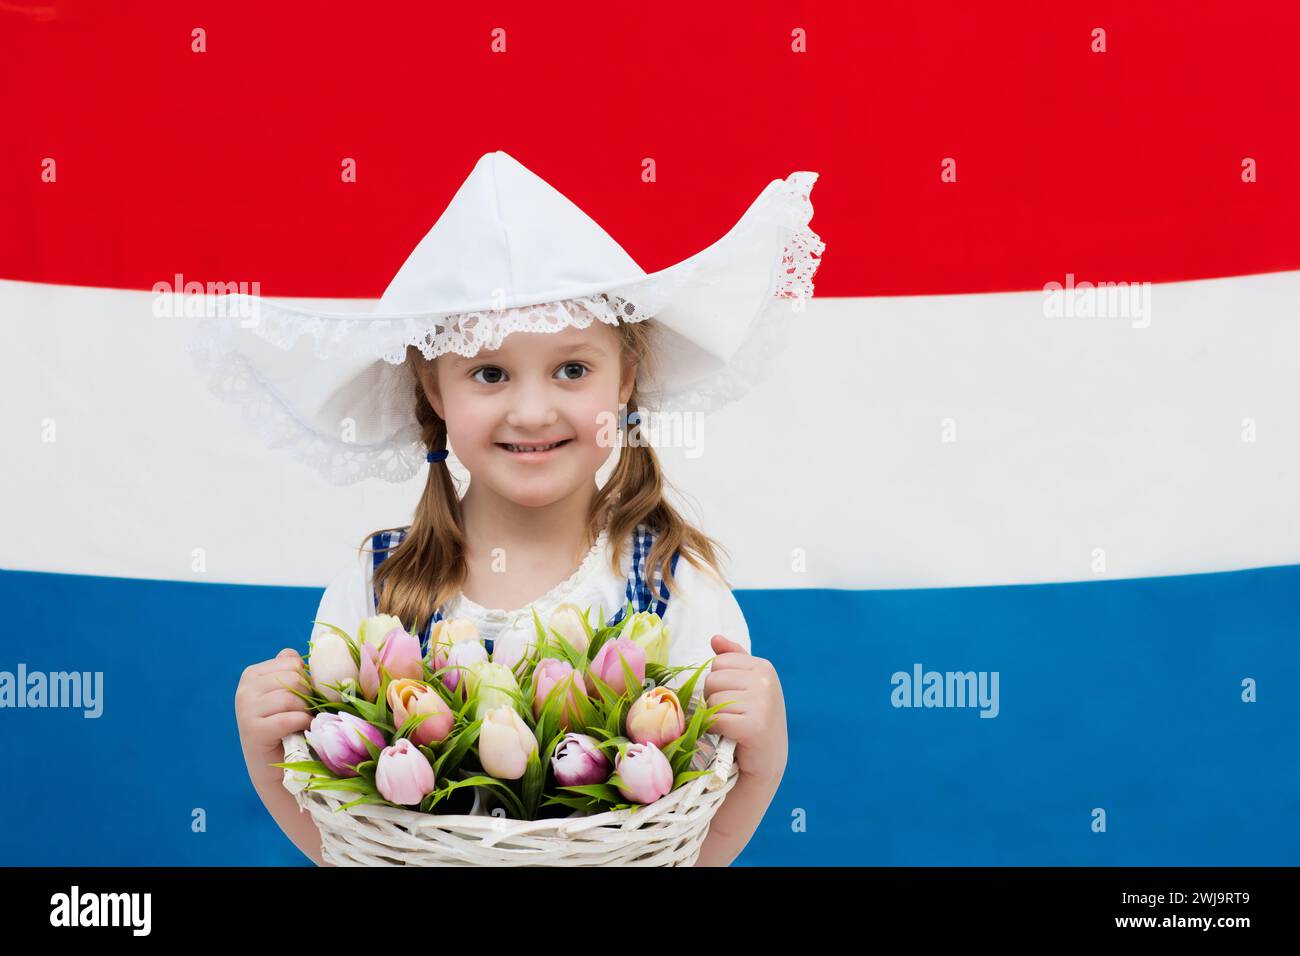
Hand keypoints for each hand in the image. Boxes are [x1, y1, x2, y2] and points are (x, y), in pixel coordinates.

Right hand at [235, 647, 313, 757]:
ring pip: (291, 697)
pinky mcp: (253, 731)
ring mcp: (245, 709)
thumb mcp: (287, 693)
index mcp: (253, 674)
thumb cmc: (286, 727)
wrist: (274, 768)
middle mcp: (245, 689)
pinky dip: (302, 723)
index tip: (303, 696)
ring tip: (303, 721)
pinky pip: (288, 718)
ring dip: (306, 710)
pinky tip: (303, 729)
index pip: (291, 661)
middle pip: (293, 677)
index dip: (306, 678)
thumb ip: (291, 670)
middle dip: (308, 694)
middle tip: (306, 711)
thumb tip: (301, 655)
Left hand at [701, 635, 787, 784]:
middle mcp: (766, 681)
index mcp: (763, 666)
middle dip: (714, 698)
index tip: (735, 698)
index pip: (718, 662)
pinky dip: (716, 730)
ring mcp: (762, 702)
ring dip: (715, 716)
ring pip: (712, 700)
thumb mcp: (746, 685)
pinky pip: (715, 719)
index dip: (718, 683)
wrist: (767, 760)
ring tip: (733, 725)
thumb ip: (733, 659)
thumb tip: (715, 638)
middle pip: (712, 679)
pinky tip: (731, 736)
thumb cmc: (753, 719)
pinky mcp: (754, 726)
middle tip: (732, 714)